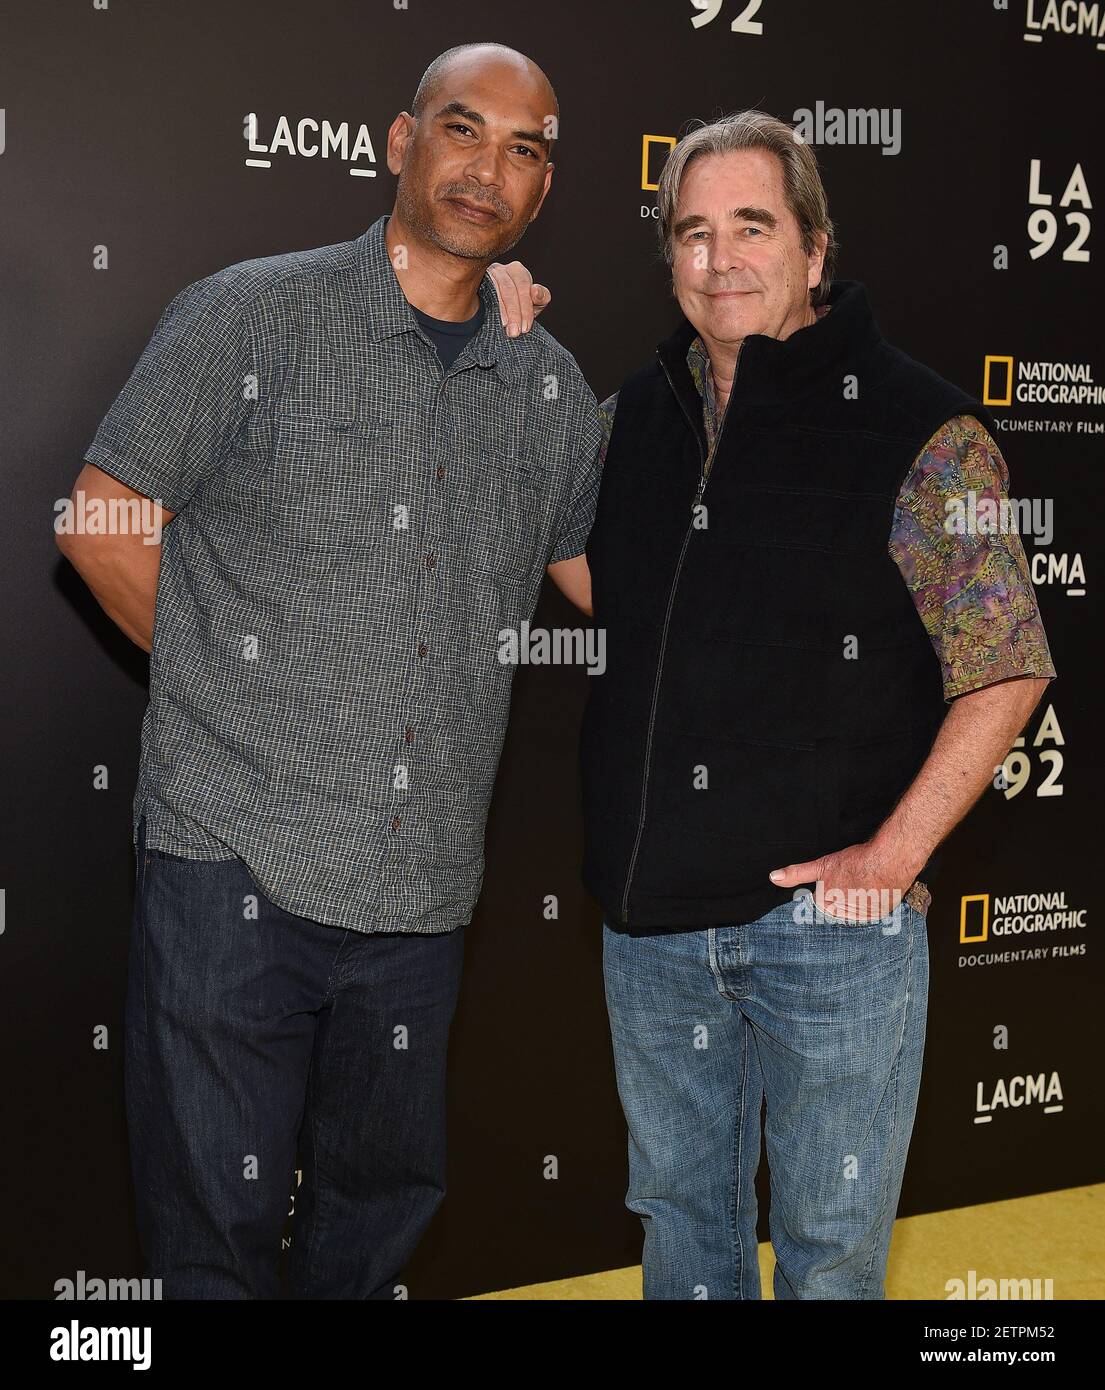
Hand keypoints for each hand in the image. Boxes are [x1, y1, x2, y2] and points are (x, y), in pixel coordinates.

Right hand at [486, 260, 550, 336]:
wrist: (494, 312)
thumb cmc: (518, 306)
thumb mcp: (533, 304)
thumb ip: (541, 297)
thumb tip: (535, 290)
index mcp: (518, 271)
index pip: (524, 286)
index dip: (526, 308)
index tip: (525, 328)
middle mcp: (502, 269)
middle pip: (510, 289)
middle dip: (514, 313)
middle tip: (515, 332)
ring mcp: (487, 275)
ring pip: (496, 291)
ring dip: (502, 312)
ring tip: (507, 329)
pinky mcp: (474, 282)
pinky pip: (483, 293)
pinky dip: (490, 308)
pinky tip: (492, 320)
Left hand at [768, 840, 921, 922]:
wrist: (889, 859)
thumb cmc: (855, 861)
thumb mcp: (822, 865)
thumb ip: (797, 874)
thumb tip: (773, 877)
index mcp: (827, 904)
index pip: (820, 904)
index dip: (829, 890)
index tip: (839, 881)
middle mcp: (843, 914)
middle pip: (836, 909)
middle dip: (842, 898)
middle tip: (853, 882)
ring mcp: (861, 916)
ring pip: (852, 913)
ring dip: (856, 902)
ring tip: (863, 885)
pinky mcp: (877, 916)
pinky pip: (868, 914)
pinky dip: (870, 904)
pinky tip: (872, 890)